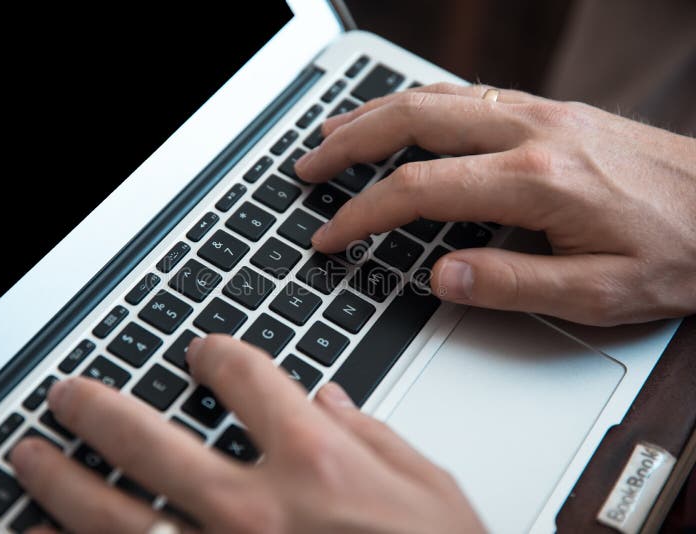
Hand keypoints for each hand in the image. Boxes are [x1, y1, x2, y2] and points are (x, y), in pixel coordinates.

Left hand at [11, 335, 483, 533]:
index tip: (203, 354)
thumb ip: (372, 434)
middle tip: (67, 396)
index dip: (216, 354)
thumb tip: (330, 399)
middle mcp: (257, 510)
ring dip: (63, 484)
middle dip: (99, 411)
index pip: (243, 375)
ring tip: (29, 459)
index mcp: (318, 462)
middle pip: (149, 442)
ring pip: (116, 518)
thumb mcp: (431, 488)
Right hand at [295, 83, 695, 325]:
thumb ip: (511, 287)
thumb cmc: (679, 250)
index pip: (419, 190)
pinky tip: (400, 118)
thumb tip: (438, 276)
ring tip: (333, 134)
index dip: (362, 215)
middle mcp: (531, 131)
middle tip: (307, 166)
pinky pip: (466, 96)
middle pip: (413, 121)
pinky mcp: (550, 111)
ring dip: (375, 114)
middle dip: (348, 143)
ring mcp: (540, 113)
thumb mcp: (600, 293)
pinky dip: (416, 105)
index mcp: (536, 180)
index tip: (330, 237)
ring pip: (435, 98)